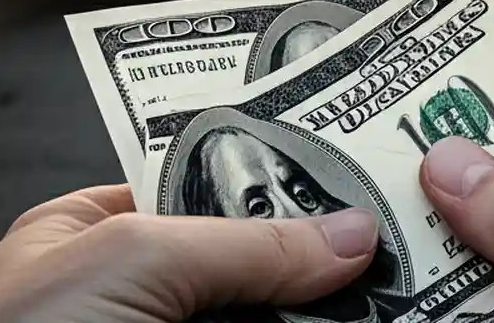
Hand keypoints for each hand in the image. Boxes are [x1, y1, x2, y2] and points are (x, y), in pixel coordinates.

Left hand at [0, 184, 379, 322]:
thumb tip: (348, 234)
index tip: (356, 183)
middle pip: (248, 266)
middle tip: (394, 247)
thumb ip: (244, 242)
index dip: (281, 183)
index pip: (209, 190)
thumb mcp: (132, 259)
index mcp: (96, 232)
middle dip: (316, 261)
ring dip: (324, 311)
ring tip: (397, 294)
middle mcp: (131, 297)